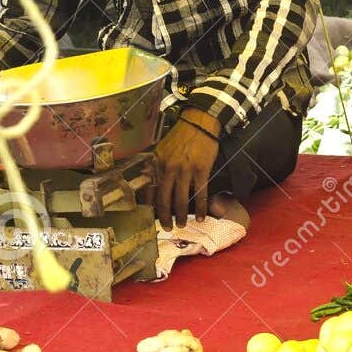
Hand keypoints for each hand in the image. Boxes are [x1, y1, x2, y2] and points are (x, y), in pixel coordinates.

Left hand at [152, 112, 219, 228]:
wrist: (199, 123)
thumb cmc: (180, 136)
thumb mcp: (161, 148)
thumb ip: (156, 165)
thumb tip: (150, 182)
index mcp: (157, 163)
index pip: (150, 189)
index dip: (151, 207)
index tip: (152, 218)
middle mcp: (168, 168)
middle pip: (164, 198)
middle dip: (165, 216)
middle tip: (167, 228)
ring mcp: (185, 169)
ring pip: (181, 199)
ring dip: (181, 215)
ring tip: (182, 225)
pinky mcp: (201, 170)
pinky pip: (200, 193)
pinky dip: (201, 207)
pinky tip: (201, 216)